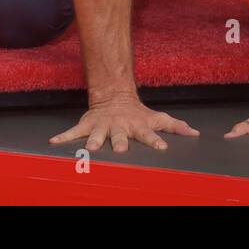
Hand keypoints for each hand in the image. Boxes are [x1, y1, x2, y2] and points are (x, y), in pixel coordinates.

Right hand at [50, 96, 199, 152]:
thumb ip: (175, 126)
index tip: (162, 148)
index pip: (149, 135)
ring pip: (97, 135)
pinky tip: (53, 142)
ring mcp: (102, 127)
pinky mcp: (87, 125)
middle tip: (121, 151)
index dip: (155, 141)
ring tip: (90, 149)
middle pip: (120, 137)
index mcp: (137, 127)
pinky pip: (73, 132)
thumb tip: (195, 133)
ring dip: (93, 141)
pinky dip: (63, 137)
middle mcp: (119, 128)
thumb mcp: (156, 118)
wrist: (114, 97)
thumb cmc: (137, 114)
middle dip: (120, 144)